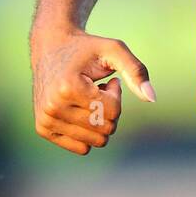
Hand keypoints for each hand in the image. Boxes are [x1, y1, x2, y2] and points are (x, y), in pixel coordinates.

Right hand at [30, 29, 155, 154]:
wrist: (51, 48)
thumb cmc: (87, 49)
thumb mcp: (114, 50)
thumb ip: (136, 71)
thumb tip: (152, 98)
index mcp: (68, 88)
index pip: (113, 111)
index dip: (117, 95)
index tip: (108, 80)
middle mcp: (53, 107)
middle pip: (106, 129)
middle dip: (110, 109)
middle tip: (98, 89)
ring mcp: (45, 120)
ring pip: (96, 141)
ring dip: (99, 120)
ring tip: (88, 98)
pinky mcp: (43, 129)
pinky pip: (82, 148)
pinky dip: (88, 131)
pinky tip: (79, 108)